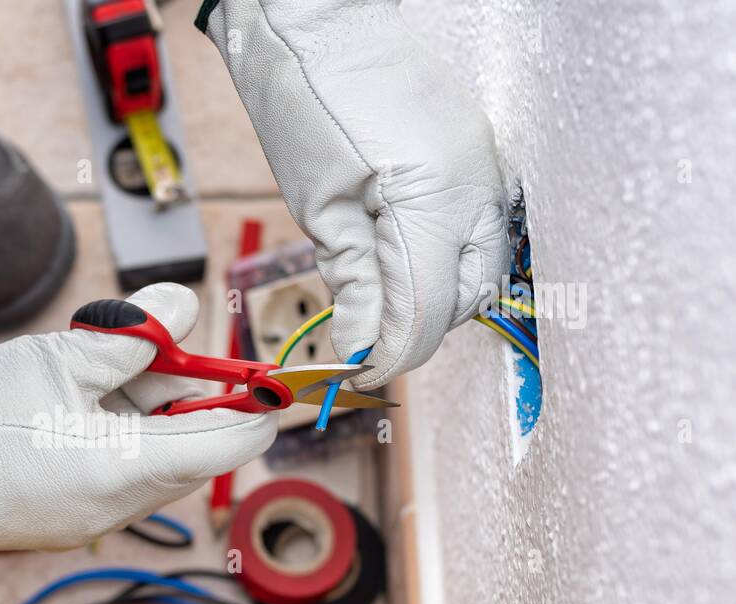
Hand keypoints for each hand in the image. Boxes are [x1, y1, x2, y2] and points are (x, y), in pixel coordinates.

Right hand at [0, 283, 276, 565]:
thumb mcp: (57, 358)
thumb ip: (132, 335)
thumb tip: (182, 305)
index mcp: (125, 473)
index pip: (229, 443)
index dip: (257, 404)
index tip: (272, 372)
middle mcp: (115, 507)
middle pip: (191, 447)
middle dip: (190, 391)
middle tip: (162, 339)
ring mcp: (86, 516)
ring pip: (151, 455)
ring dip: (148, 404)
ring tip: (110, 355)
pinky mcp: (59, 511)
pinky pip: (114, 468)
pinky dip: (117, 426)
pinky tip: (85, 387)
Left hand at [205, 0, 508, 387]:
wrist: (321, 22)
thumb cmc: (312, 96)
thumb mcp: (322, 203)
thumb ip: (353, 278)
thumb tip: (362, 346)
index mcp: (435, 199)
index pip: (427, 312)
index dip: (392, 355)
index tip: (358, 374)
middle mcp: (477, 189)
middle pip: (463, 300)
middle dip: (414, 330)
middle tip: (361, 340)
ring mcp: (485, 173)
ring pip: (478, 272)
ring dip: (431, 298)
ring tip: (376, 297)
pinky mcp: (477, 162)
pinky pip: (475, 234)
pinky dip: (441, 261)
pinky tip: (398, 258)